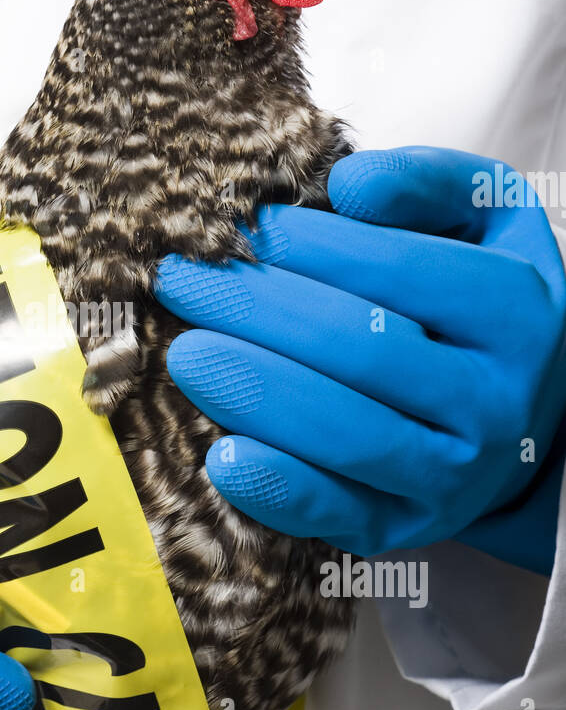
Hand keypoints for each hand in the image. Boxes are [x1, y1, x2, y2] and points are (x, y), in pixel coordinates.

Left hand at [155, 147, 565, 573]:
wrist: (527, 419)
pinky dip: (279, 490)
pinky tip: (223, 457)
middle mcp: (493, 401)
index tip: (249, 228)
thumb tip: (347, 184)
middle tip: (183, 281)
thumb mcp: (484, 221)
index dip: (314, 246)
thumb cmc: (475, 303)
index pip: (402, 271)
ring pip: (348, 435)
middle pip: (363, 350)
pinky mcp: (408, 527)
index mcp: (514, 311)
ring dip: (256, 394)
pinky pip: (339, 514)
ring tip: (186, 353)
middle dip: (258, 311)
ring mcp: (453, 475)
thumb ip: (428, 182)